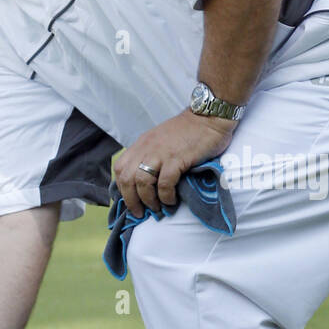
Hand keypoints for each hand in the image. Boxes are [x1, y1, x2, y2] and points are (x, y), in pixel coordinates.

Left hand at [114, 110, 235, 218]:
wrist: (209, 116)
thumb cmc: (189, 130)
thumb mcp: (162, 140)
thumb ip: (152, 155)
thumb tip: (148, 180)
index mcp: (142, 144)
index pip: (120, 168)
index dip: (122, 188)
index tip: (130, 201)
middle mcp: (147, 148)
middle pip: (127, 178)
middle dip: (131, 200)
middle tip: (140, 213)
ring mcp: (161, 153)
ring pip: (142, 182)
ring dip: (148, 200)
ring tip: (158, 208)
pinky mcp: (177, 158)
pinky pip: (164, 183)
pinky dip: (166, 196)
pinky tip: (172, 200)